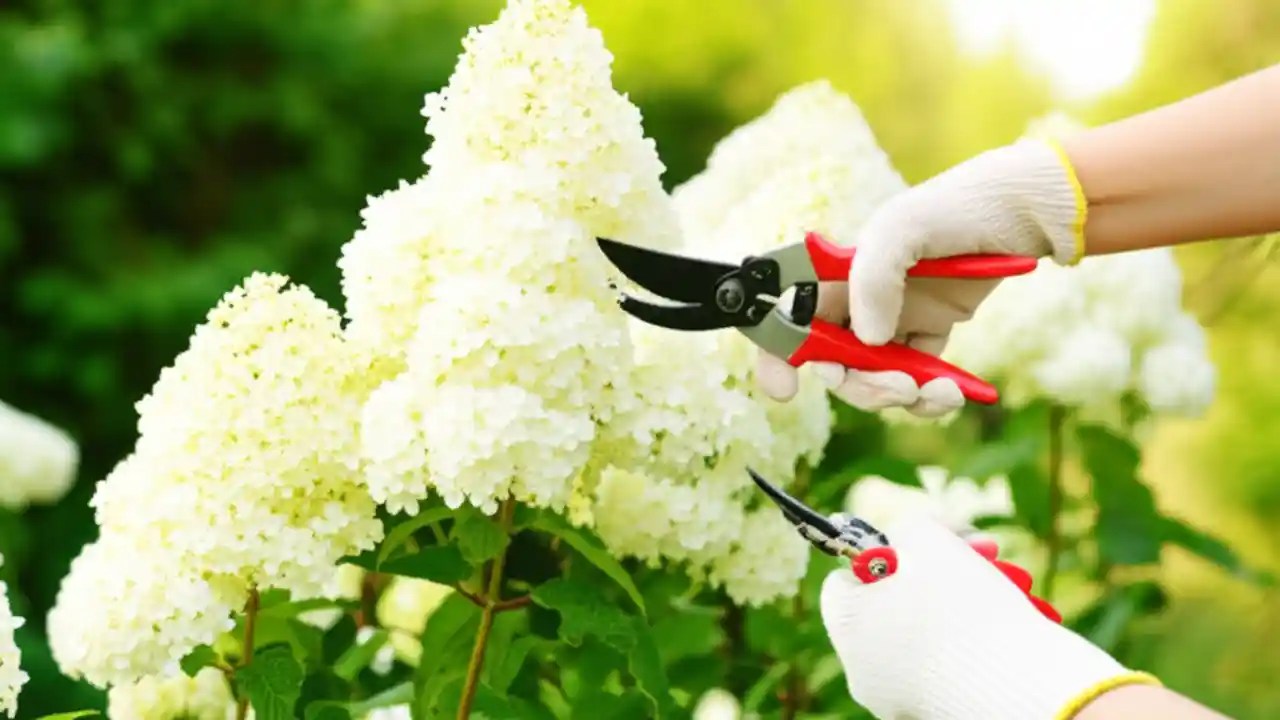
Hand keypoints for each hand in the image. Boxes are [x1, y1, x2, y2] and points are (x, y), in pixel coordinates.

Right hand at [755, 139, 1085, 416]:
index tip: (786, 390)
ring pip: (874, 378)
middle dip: (860, 385)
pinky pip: (916, 380)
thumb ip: (872, 278)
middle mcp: (857, 297)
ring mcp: (892, 317)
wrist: (1028, 212)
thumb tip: (868, 340)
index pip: (788, 316)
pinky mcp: (929, 332)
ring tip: (940, 392)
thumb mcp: (905, 227)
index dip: (777, 356)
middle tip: (900, 386)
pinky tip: (953, 393)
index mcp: (836, 270)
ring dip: (900, 396)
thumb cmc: (960, 206)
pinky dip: (929, 397)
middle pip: (833, 362)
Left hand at [819, 515, 1157, 719]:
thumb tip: (906, 536)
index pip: (846, 580)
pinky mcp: (934, 710)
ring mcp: (897, 696)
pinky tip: (1009, 622)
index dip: (883, 555)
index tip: (921, 550)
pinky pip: (949, 664)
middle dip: (937, 574)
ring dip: (964, 601)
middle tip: (981, 556)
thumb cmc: (959, 605)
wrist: (1015, 684)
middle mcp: (862, 667)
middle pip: (891, 604)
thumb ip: (904, 528)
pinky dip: (975, 640)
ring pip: (926, 634)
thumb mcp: (924, 535)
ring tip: (1006, 584)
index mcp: (846, 624)